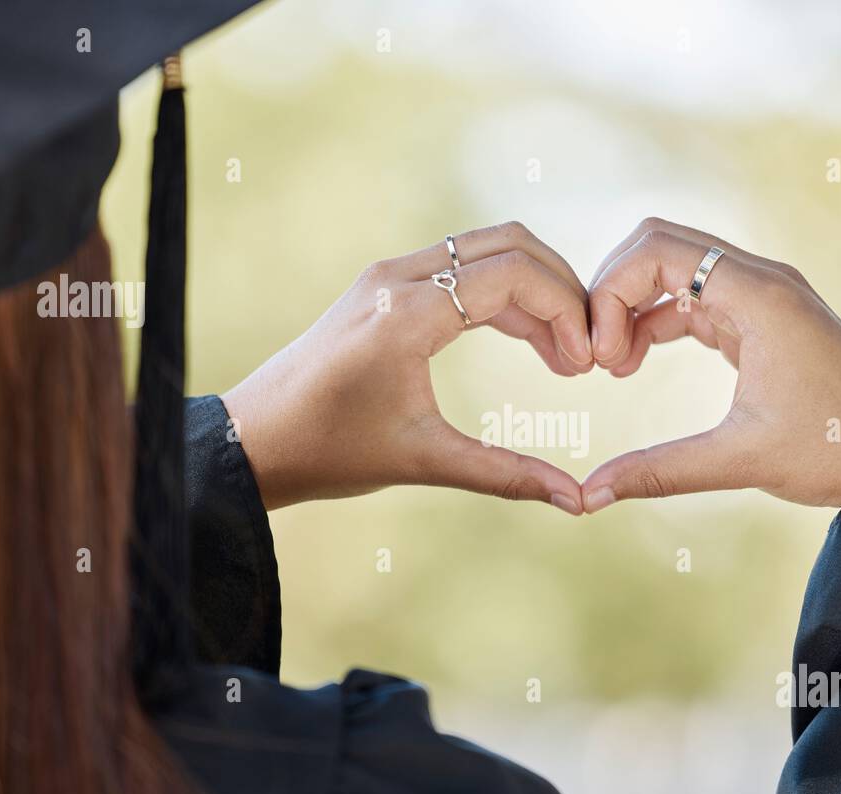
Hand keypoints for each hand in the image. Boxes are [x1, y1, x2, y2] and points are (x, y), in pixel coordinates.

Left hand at [223, 222, 594, 512]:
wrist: (254, 441)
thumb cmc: (329, 451)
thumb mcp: (425, 462)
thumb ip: (507, 475)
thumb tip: (576, 502)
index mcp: (407, 312)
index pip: (514, 276)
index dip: (566, 312)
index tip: (585, 364)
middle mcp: (397, 277)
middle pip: (509, 244)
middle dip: (560, 290)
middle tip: (584, 351)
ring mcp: (387, 275)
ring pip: (486, 250)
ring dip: (534, 290)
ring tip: (562, 353)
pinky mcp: (383, 285)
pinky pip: (461, 268)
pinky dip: (502, 293)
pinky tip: (526, 340)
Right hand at [580, 218, 840, 517]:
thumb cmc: (837, 455)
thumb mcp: (740, 460)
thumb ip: (658, 471)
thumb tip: (589, 498)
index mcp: (761, 295)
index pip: (657, 250)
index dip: (610, 293)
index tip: (601, 359)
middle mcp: (765, 280)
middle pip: (661, 243)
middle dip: (614, 291)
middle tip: (597, 355)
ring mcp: (768, 295)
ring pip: (677, 268)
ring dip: (634, 305)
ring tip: (614, 365)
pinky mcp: (768, 318)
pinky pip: (698, 296)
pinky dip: (659, 320)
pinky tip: (637, 361)